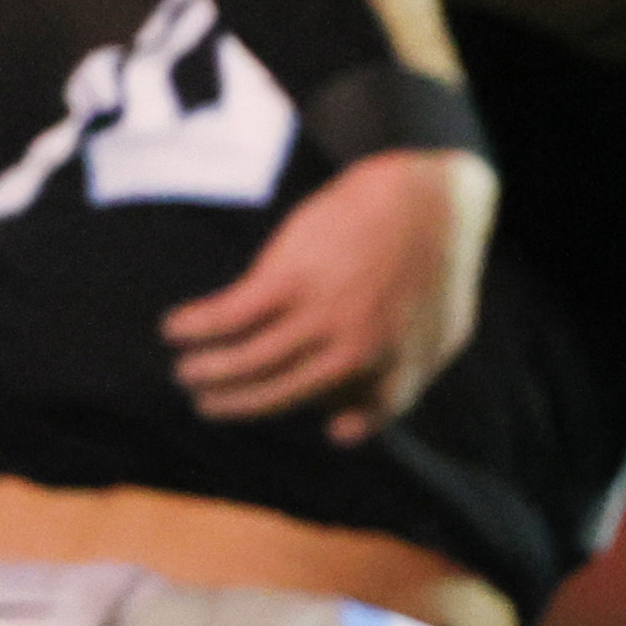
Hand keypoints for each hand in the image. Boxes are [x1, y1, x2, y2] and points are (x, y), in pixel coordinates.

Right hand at [162, 148, 497, 444]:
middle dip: (235, 403)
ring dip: (207, 370)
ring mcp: (319, 315)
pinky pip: (230, 315)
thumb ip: (413, 372)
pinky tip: (176, 326)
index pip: (372, 413)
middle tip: (205, 402)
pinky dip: (196, 326)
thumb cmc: (439, 258)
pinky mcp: (289, 276)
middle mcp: (354, 351)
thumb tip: (356, 417)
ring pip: (246, 361)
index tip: (331, 429)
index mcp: (400, 367)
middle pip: (280, 393)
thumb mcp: (449, 324)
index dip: (352, 425)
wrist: (429, 197)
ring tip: (185, 371)